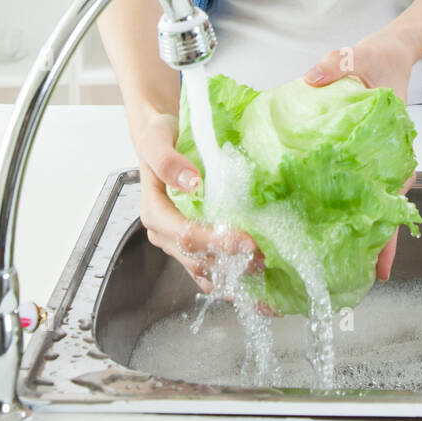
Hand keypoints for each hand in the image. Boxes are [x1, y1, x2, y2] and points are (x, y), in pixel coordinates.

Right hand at [134, 111, 275, 312]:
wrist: (161, 136)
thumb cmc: (159, 137)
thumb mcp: (156, 140)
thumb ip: (167, 161)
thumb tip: (191, 182)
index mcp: (155, 213)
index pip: (186, 236)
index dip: (216, 243)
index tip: (247, 241)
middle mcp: (165, 234)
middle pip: (198, 258)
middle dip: (231, 263)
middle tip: (266, 259)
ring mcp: (178, 243)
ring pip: (205, 270)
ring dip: (233, 276)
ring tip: (266, 276)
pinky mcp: (193, 243)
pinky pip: (210, 269)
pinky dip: (230, 278)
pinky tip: (254, 284)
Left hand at [302, 27, 417, 280]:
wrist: (391, 51)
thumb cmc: (380, 58)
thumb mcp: (359, 55)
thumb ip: (335, 65)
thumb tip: (311, 80)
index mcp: (390, 145)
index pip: (393, 194)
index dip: (387, 231)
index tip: (380, 263)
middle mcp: (384, 160)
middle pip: (382, 211)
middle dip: (372, 245)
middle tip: (359, 279)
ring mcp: (372, 161)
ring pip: (368, 204)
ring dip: (359, 233)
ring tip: (341, 266)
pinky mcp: (357, 156)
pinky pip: (352, 185)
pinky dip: (343, 208)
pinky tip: (325, 226)